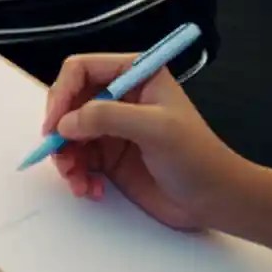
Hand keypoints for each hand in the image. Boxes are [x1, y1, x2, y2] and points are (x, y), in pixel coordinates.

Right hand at [42, 54, 246, 229]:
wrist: (216, 202)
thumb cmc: (196, 157)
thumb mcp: (155, 129)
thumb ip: (108, 117)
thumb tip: (64, 124)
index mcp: (135, 75)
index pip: (81, 69)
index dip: (61, 92)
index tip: (54, 124)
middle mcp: (119, 97)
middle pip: (68, 102)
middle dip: (59, 131)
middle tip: (59, 157)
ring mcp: (112, 128)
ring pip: (68, 134)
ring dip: (65, 158)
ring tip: (76, 180)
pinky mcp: (109, 157)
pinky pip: (77, 159)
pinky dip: (76, 175)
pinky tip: (90, 190)